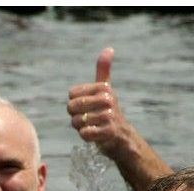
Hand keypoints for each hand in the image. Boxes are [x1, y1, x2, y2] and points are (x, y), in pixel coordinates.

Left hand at [67, 47, 172, 190]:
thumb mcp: (106, 89)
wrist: (123, 138)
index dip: (75, 103)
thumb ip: (104, 70)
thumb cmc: (109, 112)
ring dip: (81, 128)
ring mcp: (108, 116)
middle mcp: (107, 100)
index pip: (71, 94)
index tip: (87, 107)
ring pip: (77, 122)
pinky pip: (85, 134)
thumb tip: (109, 49)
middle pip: (71, 108)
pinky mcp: (108, 132)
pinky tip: (94, 136)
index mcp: (104, 88)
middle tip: (88, 120)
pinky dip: (86, 137)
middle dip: (75, 117)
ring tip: (92, 127)